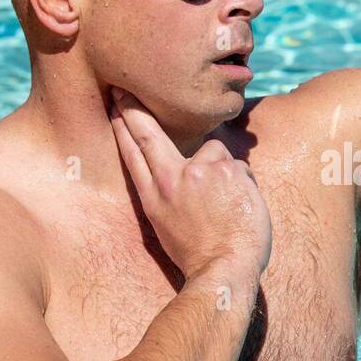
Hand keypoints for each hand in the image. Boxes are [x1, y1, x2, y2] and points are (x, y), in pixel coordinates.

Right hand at [110, 87, 271, 277]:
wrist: (225, 269)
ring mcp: (199, 172)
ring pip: (214, 151)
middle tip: (125, 91)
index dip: (123, 127)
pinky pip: (240, 167)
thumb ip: (168, 193)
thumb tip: (178, 167)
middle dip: (136, 110)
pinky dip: (244, 184)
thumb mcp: (167, 226)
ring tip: (227, 204)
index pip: (132, 154)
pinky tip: (242, 207)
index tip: (115, 106)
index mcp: (153, 197)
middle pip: (150, 135)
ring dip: (223, 172)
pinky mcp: (227, 170)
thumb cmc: (201, 254)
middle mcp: (171, 180)